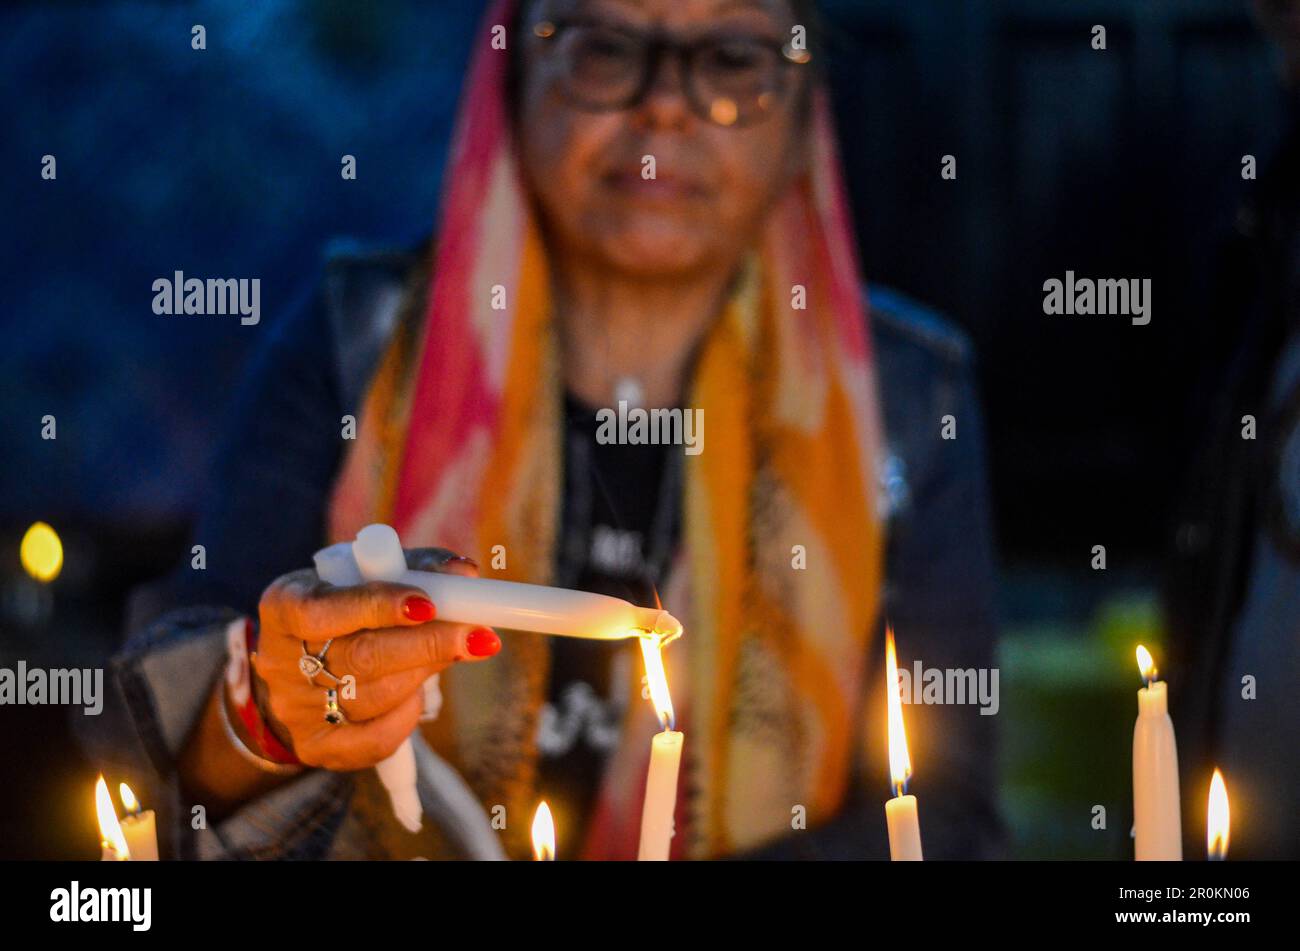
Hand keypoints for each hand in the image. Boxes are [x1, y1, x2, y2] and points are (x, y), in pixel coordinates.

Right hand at [251, 547, 498, 770]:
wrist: (300, 671)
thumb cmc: (344, 610)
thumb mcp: (362, 576)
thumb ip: (412, 568)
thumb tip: (465, 574)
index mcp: (284, 606)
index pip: (325, 609)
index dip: (379, 606)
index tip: (429, 603)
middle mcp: (282, 661)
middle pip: (362, 657)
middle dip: (429, 643)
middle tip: (477, 634)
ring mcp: (296, 710)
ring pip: (376, 696)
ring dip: (428, 671)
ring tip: (456, 650)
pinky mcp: (317, 748)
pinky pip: (377, 740)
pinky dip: (409, 713)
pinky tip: (419, 691)